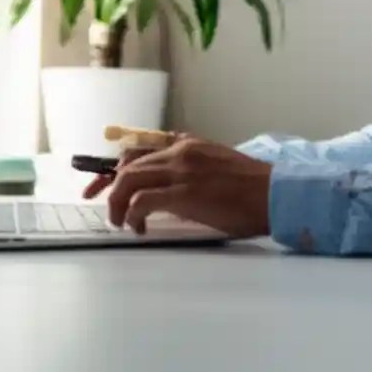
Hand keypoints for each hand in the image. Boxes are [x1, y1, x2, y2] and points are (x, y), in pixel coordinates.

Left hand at [84, 137, 271, 237]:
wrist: (275, 193)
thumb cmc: (252, 187)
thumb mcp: (216, 163)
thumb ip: (191, 164)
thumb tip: (169, 182)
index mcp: (187, 144)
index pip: (139, 149)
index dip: (114, 167)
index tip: (100, 182)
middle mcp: (180, 151)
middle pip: (127, 164)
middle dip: (106, 185)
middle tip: (96, 203)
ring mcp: (181, 171)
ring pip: (129, 180)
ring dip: (117, 203)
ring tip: (120, 222)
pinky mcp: (185, 193)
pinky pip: (142, 201)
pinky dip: (132, 215)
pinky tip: (138, 227)